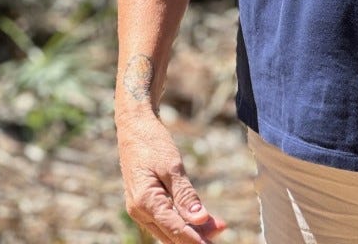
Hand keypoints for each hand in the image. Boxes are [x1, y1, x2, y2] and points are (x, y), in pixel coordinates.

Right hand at [117, 108, 227, 242]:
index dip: (195, 240)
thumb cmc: (152, 142)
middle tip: (222, 230)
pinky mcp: (144, 204)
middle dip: (197, 237)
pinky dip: (182, 221)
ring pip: (168, 230)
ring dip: (192, 231)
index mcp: (144, 201)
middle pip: (171, 234)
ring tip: (217, 226)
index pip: (174, 229)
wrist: (134, 126)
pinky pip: (164, 220)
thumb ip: (186, 195)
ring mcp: (139, 209)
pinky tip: (200, 218)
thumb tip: (201, 219)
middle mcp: (139, 210)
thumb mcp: (172, 166)